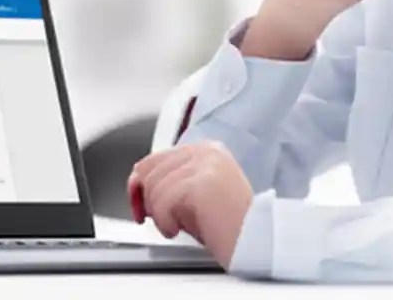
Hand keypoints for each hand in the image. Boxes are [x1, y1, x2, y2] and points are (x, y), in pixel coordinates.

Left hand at [128, 142, 253, 268]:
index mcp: (205, 150)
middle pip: (149, 171)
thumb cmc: (228, 226)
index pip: (154, 159)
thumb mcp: (195, 196)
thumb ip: (171, 183)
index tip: (140, 208)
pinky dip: (166, 222)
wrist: (257, 243)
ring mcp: (205, 164)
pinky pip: (163, 202)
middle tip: (165, 221)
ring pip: (154, 189)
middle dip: (148, 201)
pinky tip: (180, 230)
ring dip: (160, 216)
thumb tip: (135, 184)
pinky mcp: (201, 182)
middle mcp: (205, 151)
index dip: (140, 186)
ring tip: (179, 227)